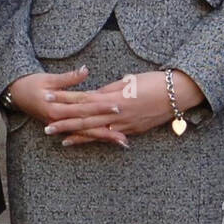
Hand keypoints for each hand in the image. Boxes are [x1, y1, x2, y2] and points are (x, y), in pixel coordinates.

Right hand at [6, 67, 128, 146]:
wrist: (16, 94)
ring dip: (104, 137)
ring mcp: (60, 125)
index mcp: (57, 105)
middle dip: (106, 127)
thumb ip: (68, 77)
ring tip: (121, 142)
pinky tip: (106, 140)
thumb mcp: (49, 78)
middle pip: (87, 123)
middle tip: (124, 131)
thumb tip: (85, 70)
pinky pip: (79, 134)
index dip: (100, 105)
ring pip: (85, 132)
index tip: (117, 105)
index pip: (83, 105)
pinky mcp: (61, 127)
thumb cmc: (32, 84)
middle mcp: (59, 118)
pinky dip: (93, 138)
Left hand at [45, 70, 204, 146]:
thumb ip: (111, 89)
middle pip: (84, 117)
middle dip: (64, 121)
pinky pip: (108, 137)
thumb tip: (97, 95)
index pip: (83, 98)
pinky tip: (81, 143)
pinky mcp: (131, 131)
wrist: (177, 93)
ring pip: (94, 130)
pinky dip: (94, 140)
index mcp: (114, 96)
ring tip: (58, 137)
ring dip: (75, 134)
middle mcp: (116, 112)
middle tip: (46, 125)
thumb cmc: (154, 81)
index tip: (49, 98)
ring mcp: (123, 124)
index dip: (65, 99)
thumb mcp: (129, 81)